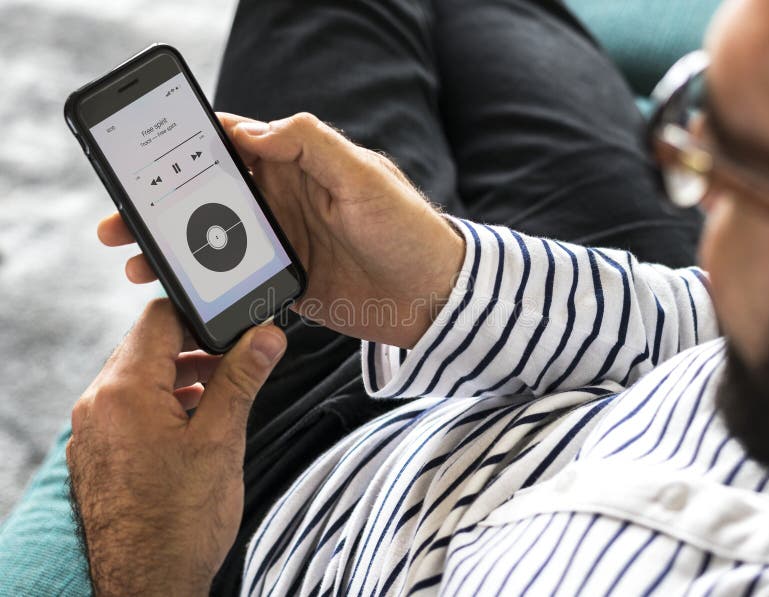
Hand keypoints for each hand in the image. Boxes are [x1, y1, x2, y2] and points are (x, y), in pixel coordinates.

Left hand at [66, 299, 285, 595]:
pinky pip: (129, 405)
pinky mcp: (98, 450)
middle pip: (147, 344)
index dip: (201, 314)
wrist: (147, 582)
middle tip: (236, 357)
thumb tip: (265, 335)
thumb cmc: (181, 519)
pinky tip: (194, 419)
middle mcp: (98, 404)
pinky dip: (162, 400)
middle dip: (194, 345)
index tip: (234, 325)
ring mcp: (93, 429)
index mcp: (124, 392)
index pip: (159, 318)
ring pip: (138, 375)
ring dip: (180, 373)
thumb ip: (242, 377)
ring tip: (222, 390)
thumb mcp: (222, 438)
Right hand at [99, 112, 464, 348]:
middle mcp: (285, 201)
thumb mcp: (364, 177)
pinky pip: (236, 279)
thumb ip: (311, 145)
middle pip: (210, 196)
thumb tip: (251, 131)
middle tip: (119, 221)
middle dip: (162, 206)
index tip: (142, 159)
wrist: (435, 298)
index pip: (234, 145)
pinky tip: (177, 293)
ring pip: (213, 240)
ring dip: (173, 248)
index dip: (187, 148)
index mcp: (300, 166)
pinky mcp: (287, 281)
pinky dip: (205, 284)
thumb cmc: (409, 230)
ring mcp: (283, 243)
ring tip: (136, 261)